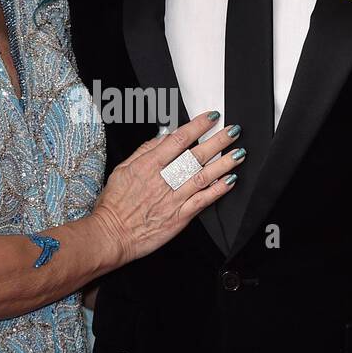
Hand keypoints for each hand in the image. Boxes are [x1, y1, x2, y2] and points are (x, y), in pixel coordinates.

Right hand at [91, 112, 241, 266]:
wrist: (112, 234)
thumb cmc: (115, 204)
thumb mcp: (122, 169)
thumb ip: (145, 151)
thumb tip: (164, 135)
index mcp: (148, 165)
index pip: (178, 140)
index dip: (198, 126)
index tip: (211, 118)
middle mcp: (163, 180)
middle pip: (196, 156)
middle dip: (218, 141)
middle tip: (233, 131)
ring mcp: (173, 198)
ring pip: (203, 176)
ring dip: (224, 163)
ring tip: (239, 153)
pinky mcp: (180, 217)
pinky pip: (203, 201)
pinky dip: (218, 191)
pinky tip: (230, 181)